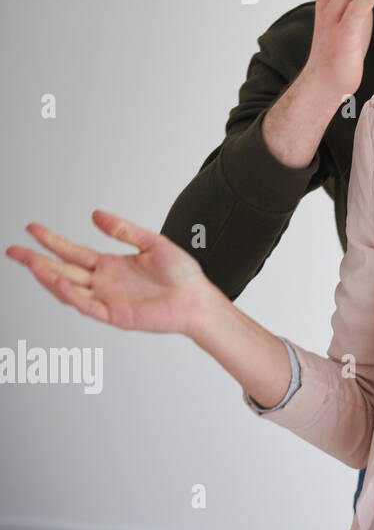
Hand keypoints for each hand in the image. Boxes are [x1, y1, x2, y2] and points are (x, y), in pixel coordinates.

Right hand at [5, 211, 217, 337]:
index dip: (52, 241)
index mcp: (111, 266)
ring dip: (49, 277)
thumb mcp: (152, 243)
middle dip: (37, 260)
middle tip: (13, 250)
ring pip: (69, 289)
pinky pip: (87, 305)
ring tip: (30, 263)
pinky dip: (71, 295)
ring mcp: (107, 300)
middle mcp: (104, 283)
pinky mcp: (114, 315)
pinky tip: (58, 282)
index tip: (32, 229)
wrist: (198, 299)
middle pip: (63, 270)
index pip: (74, 252)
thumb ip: (123, 230)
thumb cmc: (182, 276)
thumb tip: (95, 214)